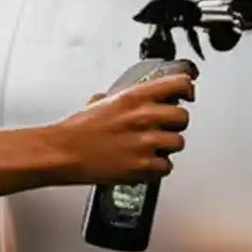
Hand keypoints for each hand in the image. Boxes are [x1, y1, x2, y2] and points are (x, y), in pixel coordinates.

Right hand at [47, 71, 195, 185]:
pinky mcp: (143, 166)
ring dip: (167, 147)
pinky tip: (144, 163)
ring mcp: (146, 142)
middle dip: (175, 123)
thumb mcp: (100, 102)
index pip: (179, 84)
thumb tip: (127, 97)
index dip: (187, 89)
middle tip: (163, 128)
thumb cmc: (77, 130)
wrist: (63, 154)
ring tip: (150, 148)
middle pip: (183, 117)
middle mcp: (144, 117)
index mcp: (134, 97)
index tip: (187, 94)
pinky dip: (158, 168)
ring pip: (178, 142)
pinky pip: (167, 166)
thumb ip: (121, 98)